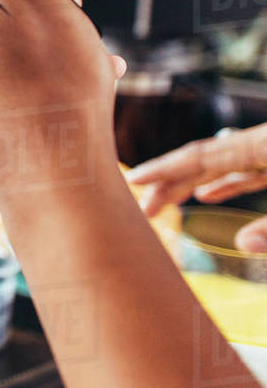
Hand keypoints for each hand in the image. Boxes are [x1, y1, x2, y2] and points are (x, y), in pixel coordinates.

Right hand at [128, 125, 266, 251]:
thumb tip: (243, 243)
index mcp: (261, 146)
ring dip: (190, 183)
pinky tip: (205, 195)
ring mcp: (266, 151)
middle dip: (170, 183)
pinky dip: (223, 183)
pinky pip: (242, 170)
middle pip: (203, 161)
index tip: (134, 179)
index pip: (200, 157)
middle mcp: (258, 144)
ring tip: (165, 203)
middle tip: (145, 208)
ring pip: (220, 164)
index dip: (163, 168)